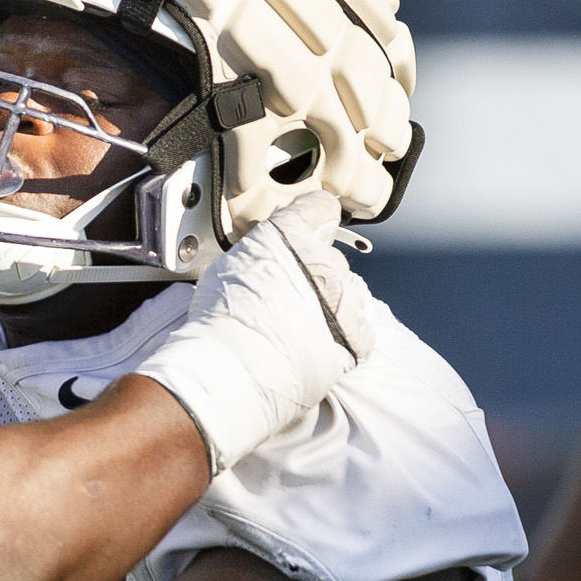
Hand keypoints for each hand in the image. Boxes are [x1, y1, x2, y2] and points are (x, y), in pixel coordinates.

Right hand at [135, 192, 372, 474]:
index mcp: (293, 235)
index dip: (312, 220)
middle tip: (285, 298)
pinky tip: (319, 345)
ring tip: (299, 328)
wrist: (229, 372)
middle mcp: (325, 262)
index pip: (320, 207)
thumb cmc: (218, 322)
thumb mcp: (229, 265)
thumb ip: (261, 251)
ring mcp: (344, 301)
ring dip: (331, 305)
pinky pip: (362, 331)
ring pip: (350, 294)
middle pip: (331, 259)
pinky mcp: (354, 339)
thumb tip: (270, 252)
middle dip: (314, 274)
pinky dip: (346, 337)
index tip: (306, 232)